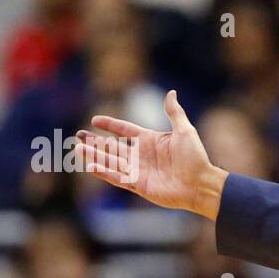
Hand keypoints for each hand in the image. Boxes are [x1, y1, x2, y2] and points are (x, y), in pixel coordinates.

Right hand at [78, 90, 228, 219]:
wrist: (200, 184)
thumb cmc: (195, 158)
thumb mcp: (185, 131)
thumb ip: (174, 113)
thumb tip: (171, 92)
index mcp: (150, 140)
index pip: (124, 130)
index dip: (110, 125)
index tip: (95, 120)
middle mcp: (141, 155)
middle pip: (112, 146)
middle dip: (95, 142)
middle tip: (78, 136)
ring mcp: (138, 170)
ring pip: (110, 160)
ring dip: (94, 154)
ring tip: (77, 148)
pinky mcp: (138, 185)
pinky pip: (116, 177)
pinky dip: (103, 171)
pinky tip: (89, 165)